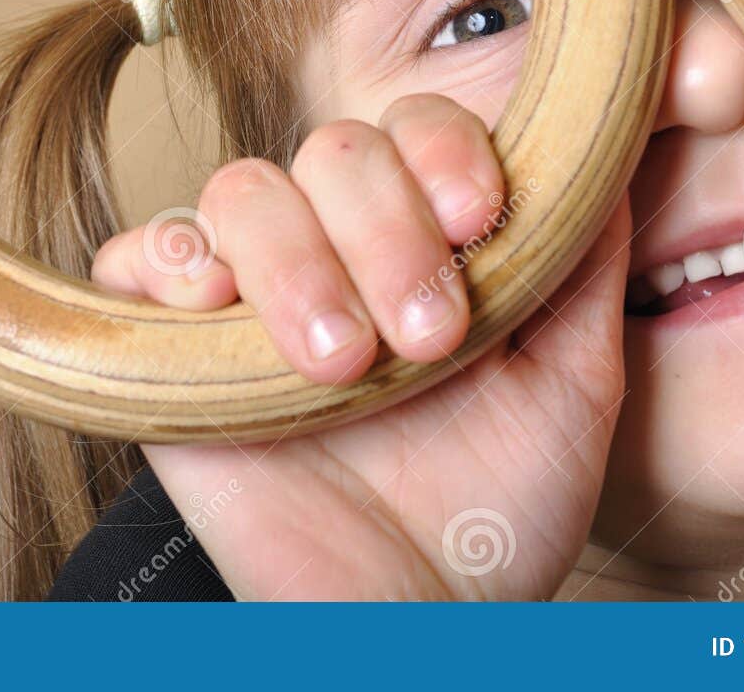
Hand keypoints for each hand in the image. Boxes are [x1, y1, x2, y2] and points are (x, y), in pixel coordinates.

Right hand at [92, 93, 629, 599]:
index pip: (418, 127)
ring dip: (299, 262)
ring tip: (344, 365)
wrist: (415, 616)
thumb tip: (607, 145)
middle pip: (335, 148)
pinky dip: (167, 259)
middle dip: (387, 231)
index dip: (444, 151)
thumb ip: (585, 264)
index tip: (479, 219)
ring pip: (245, 190)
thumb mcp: (575, 382)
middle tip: (428, 339)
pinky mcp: (174, 349)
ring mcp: (251, 294)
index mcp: (427, 240)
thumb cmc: (496, 509)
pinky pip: (136, 257)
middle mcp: (338, 248)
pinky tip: (216, 308)